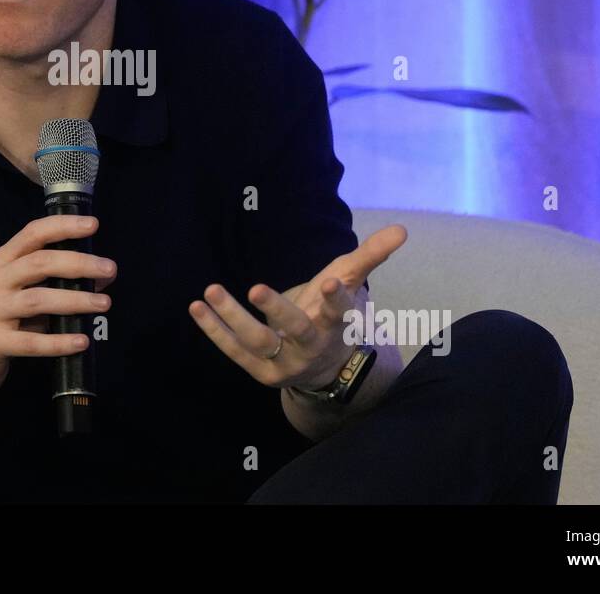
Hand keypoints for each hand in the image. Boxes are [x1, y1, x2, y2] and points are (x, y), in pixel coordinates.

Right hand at [0, 215, 116, 400]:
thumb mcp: (14, 295)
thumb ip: (49, 284)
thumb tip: (99, 278)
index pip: (32, 234)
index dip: (62, 226)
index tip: (92, 224)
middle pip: (40, 263)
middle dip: (80, 263)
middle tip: (109, 269)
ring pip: (38, 299)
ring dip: (76, 300)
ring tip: (104, 304)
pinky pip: (30, 342)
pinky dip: (59, 342)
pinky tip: (81, 341)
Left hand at [188, 224, 407, 391]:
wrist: (323, 369)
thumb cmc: (332, 315)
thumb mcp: (349, 284)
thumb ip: (371, 256)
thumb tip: (402, 228)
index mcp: (336, 324)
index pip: (340, 312)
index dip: (336, 299)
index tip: (330, 282)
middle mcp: (312, 346)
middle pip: (296, 330)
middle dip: (277, 311)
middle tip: (256, 288)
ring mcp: (285, 362)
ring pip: (258, 340)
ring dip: (232, 315)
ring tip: (211, 291)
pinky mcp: (260, 371)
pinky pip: (233, 350)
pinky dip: (214, 329)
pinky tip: (197, 307)